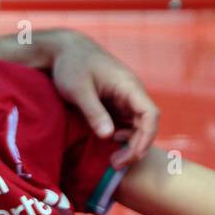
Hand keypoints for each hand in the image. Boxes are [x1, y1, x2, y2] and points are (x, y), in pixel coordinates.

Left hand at [46, 30, 158, 167]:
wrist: (64, 50)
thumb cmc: (71, 65)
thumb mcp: (78, 89)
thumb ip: (94, 111)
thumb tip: (109, 136)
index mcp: (128, 86)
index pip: (150, 114)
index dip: (146, 137)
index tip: (133, 155)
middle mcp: (131, 93)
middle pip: (145, 124)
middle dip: (135, 146)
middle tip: (116, 164)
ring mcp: (124, 98)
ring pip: (136, 125)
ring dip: (129, 144)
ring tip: (113, 160)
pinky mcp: (114, 103)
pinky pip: (125, 122)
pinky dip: (120, 136)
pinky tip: (108, 144)